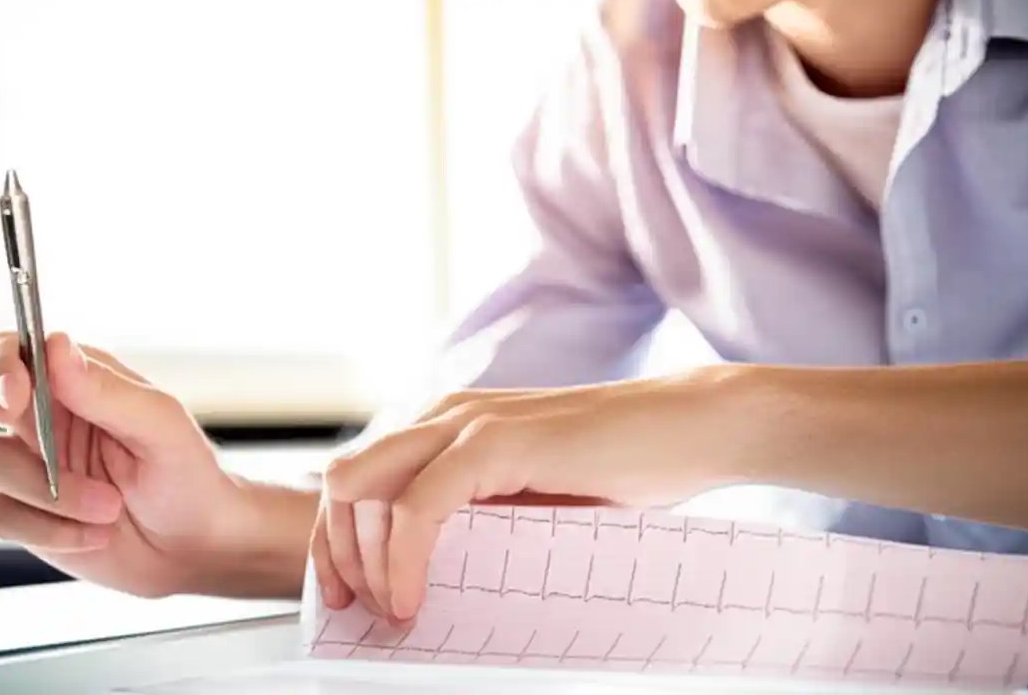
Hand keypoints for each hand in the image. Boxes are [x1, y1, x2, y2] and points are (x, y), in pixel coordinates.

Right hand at [0, 331, 313, 598]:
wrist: (195, 547)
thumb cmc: (188, 475)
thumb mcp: (160, 427)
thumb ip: (106, 390)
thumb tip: (55, 345)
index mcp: (79, 382)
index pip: (17, 349)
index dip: (2, 365)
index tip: (15, 395)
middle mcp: (48, 418)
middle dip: (5, 424)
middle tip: (48, 451)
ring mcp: (31, 465)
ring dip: (48, 492)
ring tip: (109, 507)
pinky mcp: (25, 513)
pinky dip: (50, 530)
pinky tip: (95, 535)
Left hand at [310, 367, 753, 621]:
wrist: (690, 429)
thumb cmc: (624, 466)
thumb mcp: (530, 494)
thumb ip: (481, 514)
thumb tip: (432, 575)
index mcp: (447, 424)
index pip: (357, 477)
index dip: (339, 540)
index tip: (351, 596)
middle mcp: (444, 415)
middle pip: (342, 481)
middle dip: (337, 552)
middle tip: (362, 611)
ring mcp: (466, 423)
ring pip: (362, 489)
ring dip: (363, 561)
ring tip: (395, 612)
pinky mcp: (496, 443)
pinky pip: (417, 507)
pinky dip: (401, 560)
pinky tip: (413, 600)